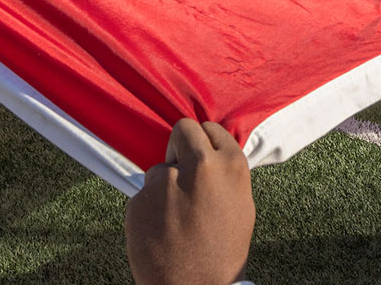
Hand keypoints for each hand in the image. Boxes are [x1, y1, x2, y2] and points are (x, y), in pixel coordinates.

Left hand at [125, 120, 254, 284]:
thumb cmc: (224, 251)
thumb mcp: (241, 203)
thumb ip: (224, 172)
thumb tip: (209, 151)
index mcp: (231, 164)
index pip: (210, 128)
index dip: (203, 142)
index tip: (199, 154)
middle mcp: (200, 165)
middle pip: (183, 130)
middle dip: (180, 146)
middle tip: (181, 168)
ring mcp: (166, 182)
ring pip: (158, 169)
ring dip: (164, 185)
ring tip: (175, 217)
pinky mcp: (139, 201)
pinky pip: (143, 195)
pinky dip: (148, 209)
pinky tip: (160, 231)